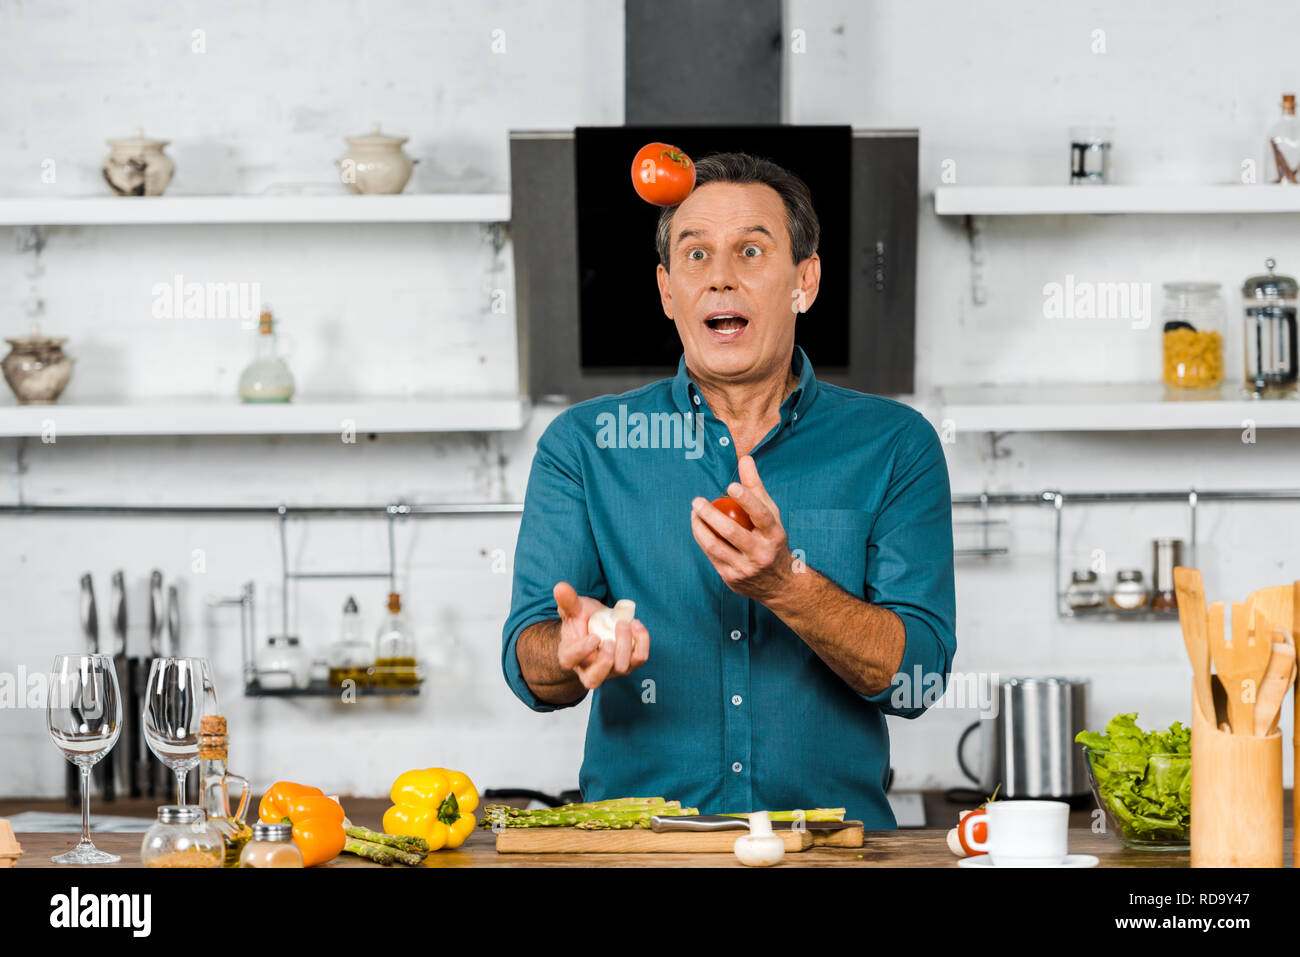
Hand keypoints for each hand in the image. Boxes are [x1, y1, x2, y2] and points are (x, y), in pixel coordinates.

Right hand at [552, 581, 649, 690]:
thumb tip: (560, 587)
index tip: (594, 637)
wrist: (596, 626)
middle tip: (610, 638)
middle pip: (595, 678)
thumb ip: (567, 600)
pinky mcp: (628, 664)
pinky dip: (641, 642)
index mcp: (569, 656)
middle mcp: (589, 669)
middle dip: (606, 659)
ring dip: (625, 645)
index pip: (571, 660)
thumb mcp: (573, 609)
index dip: (582, 651)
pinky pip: (639, 658)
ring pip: (621, 668)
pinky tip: (636, 624)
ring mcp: (610, 670)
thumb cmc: (581, 620)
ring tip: (624, 623)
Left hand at [690, 455, 793, 602]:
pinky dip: (702, 539)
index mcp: (774, 535)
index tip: (730, 485)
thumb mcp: (771, 515)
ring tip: (694, 512)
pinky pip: (711, 556)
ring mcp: (746, 568)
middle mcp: (761, 553)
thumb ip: (756, 487)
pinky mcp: (732, 578)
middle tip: (697, 501)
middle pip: (732, 532)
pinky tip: (697, 527)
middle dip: (710, 515)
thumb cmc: (771, 539)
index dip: (746, 498)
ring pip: (716, 546)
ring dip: (700, 527)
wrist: (779, 584)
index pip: (761, 514)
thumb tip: (745, 458)